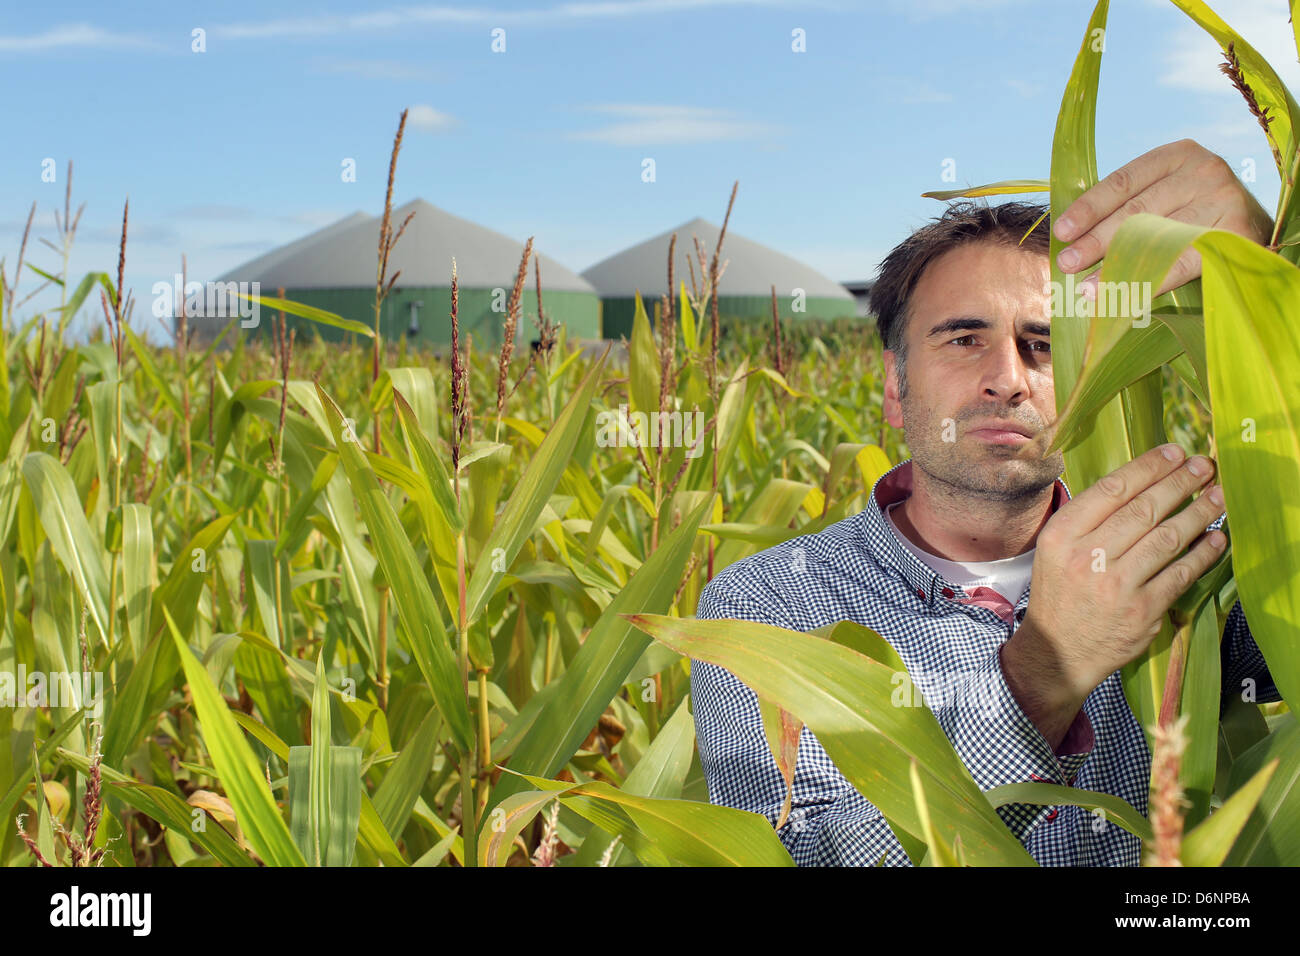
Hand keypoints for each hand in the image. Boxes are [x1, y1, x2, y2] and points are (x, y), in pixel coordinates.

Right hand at [1002, 443, 1226, 745]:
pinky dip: (1202, 553)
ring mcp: (1117, 584)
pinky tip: (1215, 538)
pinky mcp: (1142, 609)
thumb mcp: (1054, 549)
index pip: (1112, 489)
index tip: (1173, 452)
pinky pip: (1180, 573)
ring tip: (1218, 496)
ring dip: (1199, 513)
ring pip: (1167, 537)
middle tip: (1204, 466)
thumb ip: (1087, 519)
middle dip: (1180, 482)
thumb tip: (1137, 483)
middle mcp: (1088, 556)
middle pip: (1144, 509)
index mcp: (1062, 535)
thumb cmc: (1060, 593)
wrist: (1058, 650)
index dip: (1148, 467)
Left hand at [1052, 138, 1274, 296]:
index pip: (1124, 182)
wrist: (1255, 227)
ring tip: (1086, 288)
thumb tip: (1071, 238)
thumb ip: (1128, 206)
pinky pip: (1181, 264)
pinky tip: (1121, 299)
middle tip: (1066, 263)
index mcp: (1177, 155)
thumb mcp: (1165, 194)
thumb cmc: (1194, 212)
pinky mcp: (1236, 233)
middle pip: (1137, 211)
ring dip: (1116, 267)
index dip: (1089, 207)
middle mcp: (1203, 170)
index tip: (1062, 231)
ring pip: (1157, 239)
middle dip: (1096, 240)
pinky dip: (1147, 283)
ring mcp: (1223, 200)